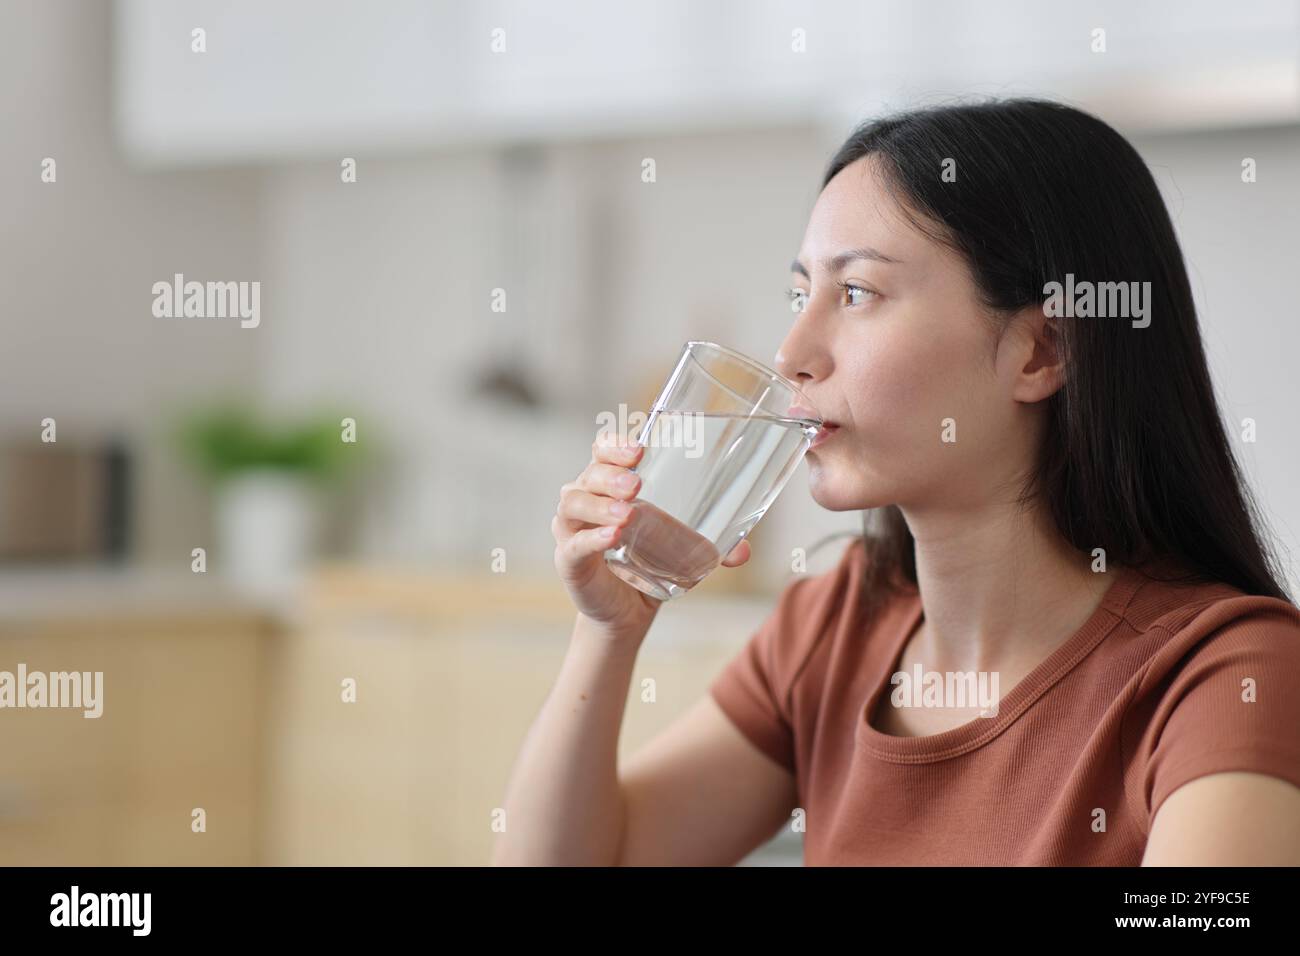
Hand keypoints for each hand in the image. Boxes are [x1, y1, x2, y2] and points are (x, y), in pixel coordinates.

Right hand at [552, 430, 750, 638]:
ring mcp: (573, 529)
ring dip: (600, 504)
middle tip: (637, 484)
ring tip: (628, 514)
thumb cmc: (650, 560)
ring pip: (573, 503)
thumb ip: (715, 546)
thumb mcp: (684, 546)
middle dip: (611, 474)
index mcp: (610, 483)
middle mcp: (586, 499)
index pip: (602, 449)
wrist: (627, 609)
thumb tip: (743, 552)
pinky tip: (611, 537)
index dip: (614, 444)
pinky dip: (591, 538)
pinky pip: (574, 544)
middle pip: (588, 473)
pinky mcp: (570, 561)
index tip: (639, 449)